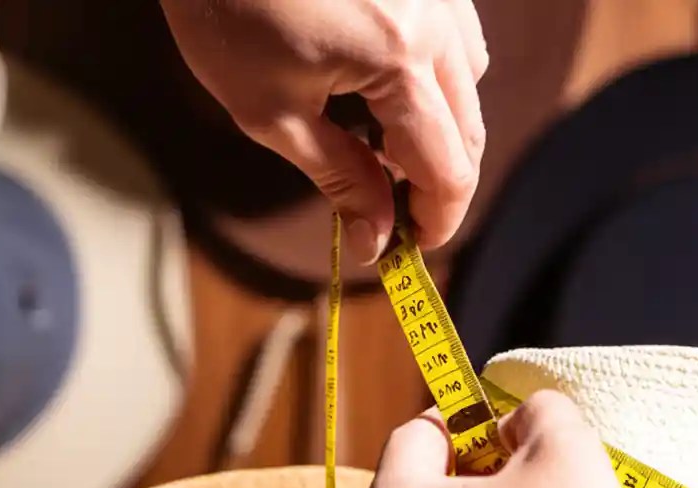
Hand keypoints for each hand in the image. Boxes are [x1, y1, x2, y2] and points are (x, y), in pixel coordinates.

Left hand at [158, 0, 487, 263]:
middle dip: (438, 184)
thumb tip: (375, 240)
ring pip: (468, 85)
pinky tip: (384, 94)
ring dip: (438, 132)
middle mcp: (436, 22)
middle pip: (470, 130)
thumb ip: (339, 178)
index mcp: (402, 59)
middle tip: (393, 217)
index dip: (437, 221)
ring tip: (378, 153)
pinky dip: (432, 84)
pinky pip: (454, 40)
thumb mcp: (272, 112)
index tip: (409, 252)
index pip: (449, 167)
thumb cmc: (227, 10)